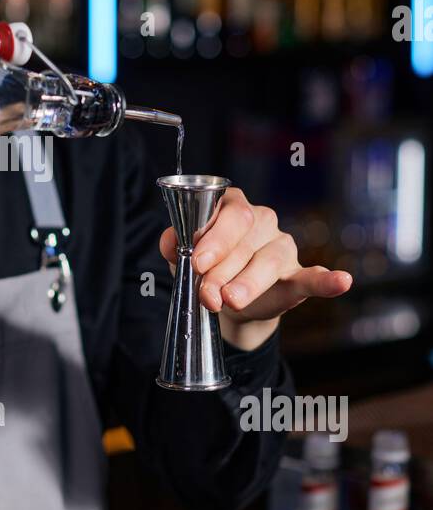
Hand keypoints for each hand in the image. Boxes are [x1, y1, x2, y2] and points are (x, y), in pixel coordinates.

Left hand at [158, 186, 352, 352]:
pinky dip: (327, 280)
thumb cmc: (206, 268)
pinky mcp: (297, 275)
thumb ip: (173, 245)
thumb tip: (167, 241)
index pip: (230, 213)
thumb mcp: (182, 257)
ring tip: (232, 300)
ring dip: (249, 282)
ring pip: (269, 260)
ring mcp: (282, 246)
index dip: (213, 238)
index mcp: (233, 208)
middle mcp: (261, 221)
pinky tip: (341, 281)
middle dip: (222, 269)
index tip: (196, 261)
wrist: (226, 302)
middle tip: (206, 294)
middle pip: (246, 238)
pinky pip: (314, 276)